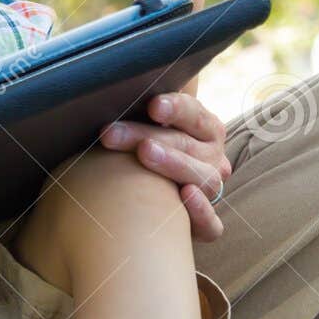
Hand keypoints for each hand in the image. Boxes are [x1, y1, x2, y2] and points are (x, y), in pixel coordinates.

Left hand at [98, 92, 231, 241]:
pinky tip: (184, 195)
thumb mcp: (147, 127)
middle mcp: (213, 156)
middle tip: (110, 134)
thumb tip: (104, 93)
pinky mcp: (206, 224)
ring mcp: (211, 189)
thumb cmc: (144, 149)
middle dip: (145, 135)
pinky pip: (211, 223)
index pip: (194, 113)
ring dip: (172, 164)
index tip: (152, 106)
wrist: (155, 198)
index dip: (176, 108)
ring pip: (202, 177)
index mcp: (205, 128)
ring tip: (143, 153)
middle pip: (185, 144)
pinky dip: (201, 210)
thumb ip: (140, 114)